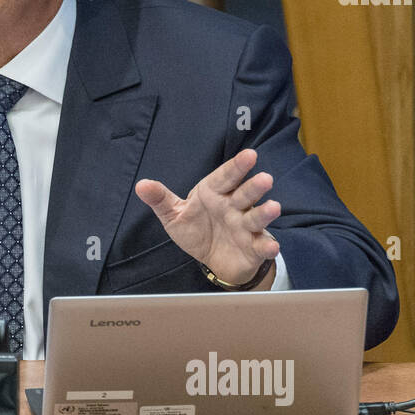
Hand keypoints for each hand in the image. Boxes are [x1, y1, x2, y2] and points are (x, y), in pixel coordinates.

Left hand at [134, 148, 279, 288]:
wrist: (213, 259)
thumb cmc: (196, 229)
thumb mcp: (174, 215)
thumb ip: (160, 199)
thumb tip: (141, 185)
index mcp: (214, 193)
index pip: (225, 177)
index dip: (237, 167)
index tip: (249, 155)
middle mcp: (233, 207)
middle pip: (244, 194)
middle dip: (254, 187)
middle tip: (265, 178)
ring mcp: (245, 226)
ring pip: (256, 217)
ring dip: (264, 213)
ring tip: (273, 207)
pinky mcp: (253, 247)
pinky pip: (261, 245)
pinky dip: (267, 246)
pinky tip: (271, 247)